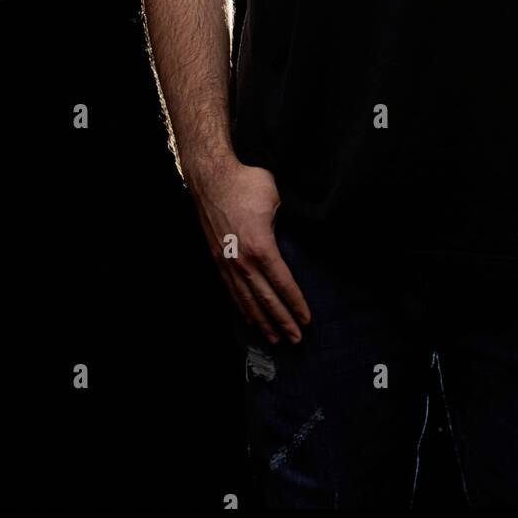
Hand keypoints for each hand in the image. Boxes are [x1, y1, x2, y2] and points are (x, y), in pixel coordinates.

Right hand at [187, 155, 311, 344]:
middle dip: (282, 321)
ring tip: (275, 338)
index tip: (307, 319)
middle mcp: (243, 261)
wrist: (211, 177)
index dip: (295, 303)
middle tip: (296, 340)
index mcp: (261, 247)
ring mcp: (228, 261)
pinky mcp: (218, 258)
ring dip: (262, 322)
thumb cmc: (247, 182)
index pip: (283, 283)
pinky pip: (232, 290)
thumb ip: (286, 223)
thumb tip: (297, 235)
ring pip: (247, 300)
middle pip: (266, 299)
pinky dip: (242, 308)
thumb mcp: (276, 199)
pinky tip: (249, 319)